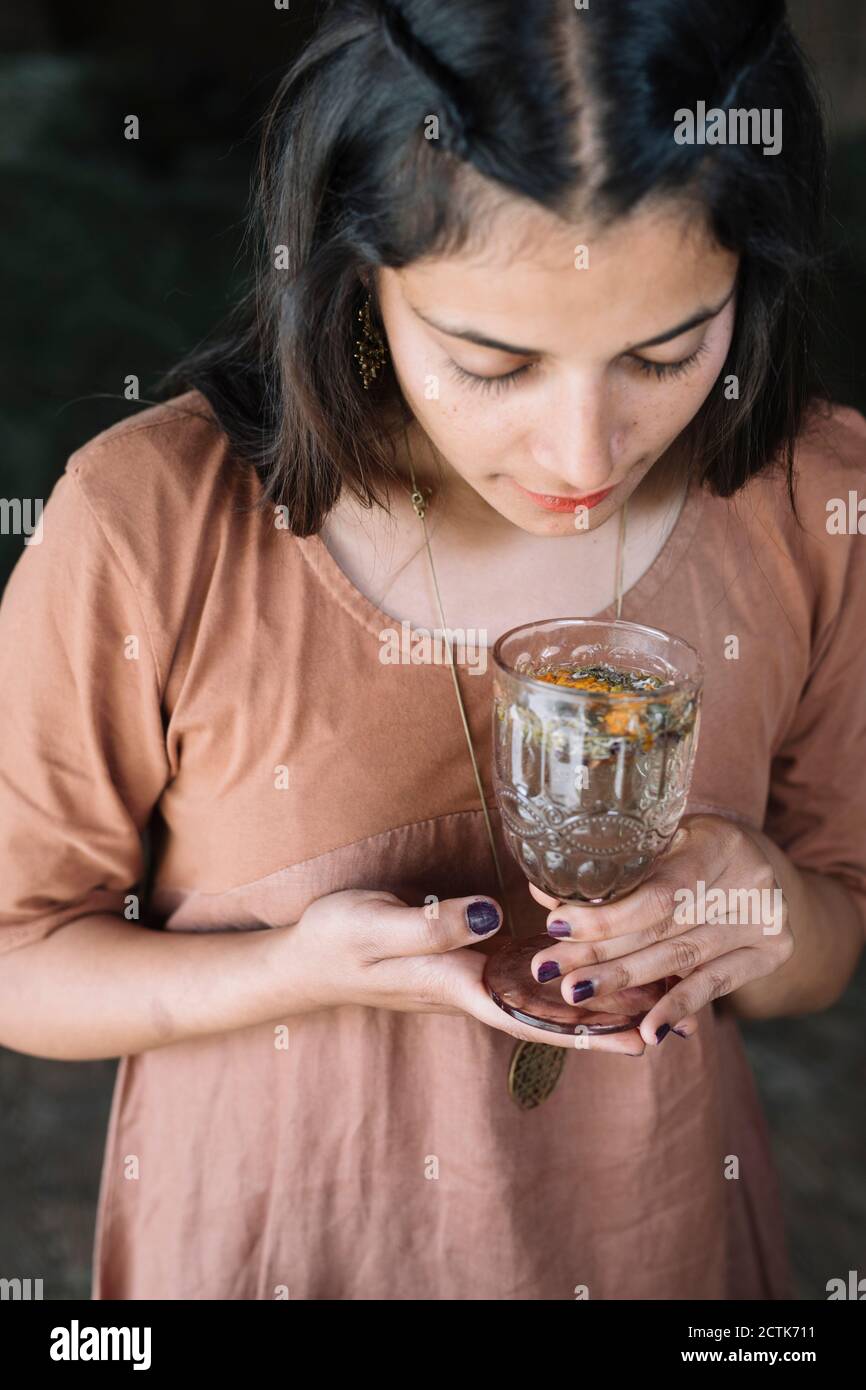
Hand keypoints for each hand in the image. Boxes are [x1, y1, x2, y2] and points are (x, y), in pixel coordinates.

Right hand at [284, 887, 652, 1053]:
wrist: (303, 957)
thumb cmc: (336, 941)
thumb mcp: (375, 926)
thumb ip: (429, 923)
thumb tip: (488, 917)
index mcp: (457, 986)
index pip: (534, 1017)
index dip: (589, 1030)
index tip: (642, 1039)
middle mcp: (473, 988)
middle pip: (553, 1014)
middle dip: (611, 1019)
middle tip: (678, 1019)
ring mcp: (470, 975)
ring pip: (546, 995)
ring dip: (597, 998)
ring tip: (655, 995)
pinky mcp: (464, 954)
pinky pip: (525, 972)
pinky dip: (566, 972)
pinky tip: (595, 963)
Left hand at [526, 814, 795, 1046]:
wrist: (752, 861)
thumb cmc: (691, 847)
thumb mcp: (661, 841)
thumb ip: (616, 870)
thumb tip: (545, 895)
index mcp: (719, 843)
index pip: (658, 893)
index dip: (607, 915)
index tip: (557, 927)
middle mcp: (750, 881)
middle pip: (663, 927)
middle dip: (600, 951)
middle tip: (550, 968)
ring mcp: (765, 920)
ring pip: (681, 958)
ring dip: (624, 981)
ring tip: (577, 992)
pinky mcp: (770, 952)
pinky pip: (716, 986)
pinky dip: (678, 1007)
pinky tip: (648, 1030)